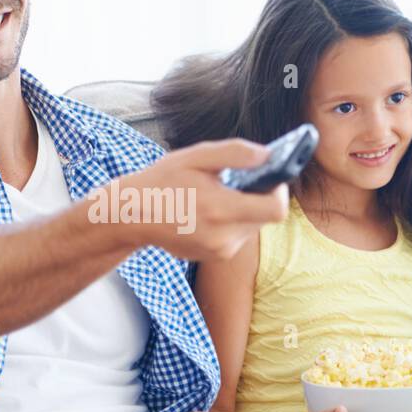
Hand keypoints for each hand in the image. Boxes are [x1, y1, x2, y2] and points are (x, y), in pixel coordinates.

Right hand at [113, 140, 288, 260]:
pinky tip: (206, 212)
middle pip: (265, 218)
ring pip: (251, 228)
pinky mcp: (213, 257)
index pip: (276, 210)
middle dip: (258, 198)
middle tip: (237, 181)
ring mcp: (219, 251)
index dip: (279, 191)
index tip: (270, 177)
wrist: (132, 215)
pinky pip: (235, 237)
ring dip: (243, 211)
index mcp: (221, 210)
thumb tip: (267, 155)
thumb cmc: (162, 182)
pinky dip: (229, 223)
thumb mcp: (196, 157)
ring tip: (215, 196)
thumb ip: (235, 153)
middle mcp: (224, 237)